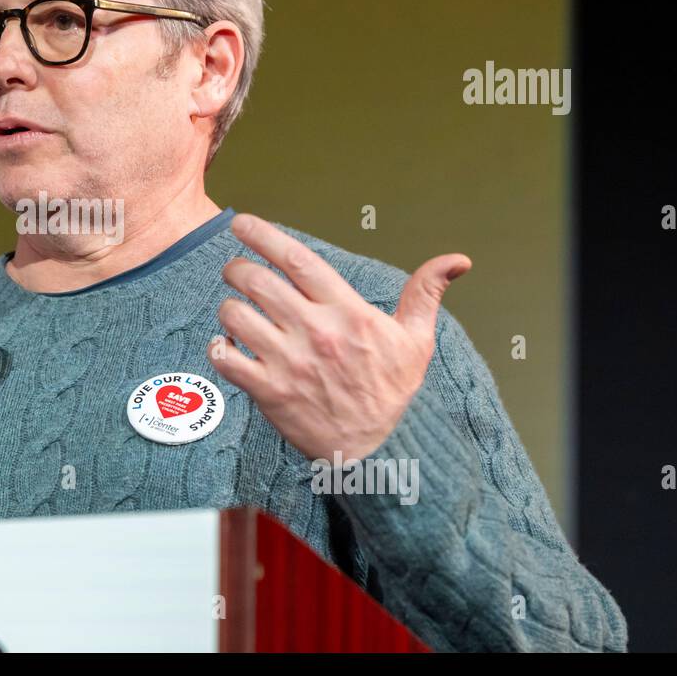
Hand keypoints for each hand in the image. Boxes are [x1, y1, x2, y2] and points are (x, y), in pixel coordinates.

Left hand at [209, 213, 470, 461]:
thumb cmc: (391, 392)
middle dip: (237, 268)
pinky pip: (226, 359)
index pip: (298, 260)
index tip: (241, 223)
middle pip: (257, 281)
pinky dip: (219, 347)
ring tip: (235, 310)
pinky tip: (229, 345)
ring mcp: (289, 362)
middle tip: (236, 270)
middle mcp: (315, 332)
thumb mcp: (415, 341)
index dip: (264, 235)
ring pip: (235, 315)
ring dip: (228, 307)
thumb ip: (425, 294)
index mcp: (347, 312)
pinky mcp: (269, 391)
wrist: (377, 452)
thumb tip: (457, 261)